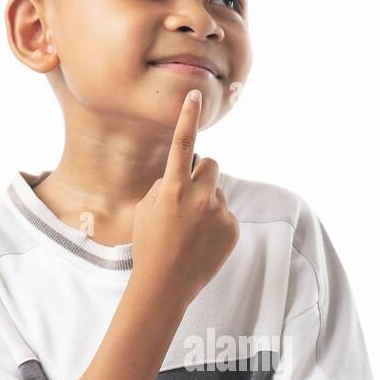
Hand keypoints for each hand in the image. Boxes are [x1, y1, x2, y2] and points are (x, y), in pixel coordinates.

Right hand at [131, 88, 239, 310]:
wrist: (165, 286)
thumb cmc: (149, 245)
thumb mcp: (147, 209)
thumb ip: (165, 185)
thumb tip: (183, 176)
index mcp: (173, 189)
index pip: (183, 144)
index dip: (188, 117)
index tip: (194, 94)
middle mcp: (199, 198)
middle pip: (212, 165)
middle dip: (203, 174)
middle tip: (188, 196)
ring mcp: (218, 214)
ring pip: (217, 192)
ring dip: (207, 202)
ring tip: (191, 230)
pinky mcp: (232, 229)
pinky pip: (225, 215)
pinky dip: (215, 224)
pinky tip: (202, 242)